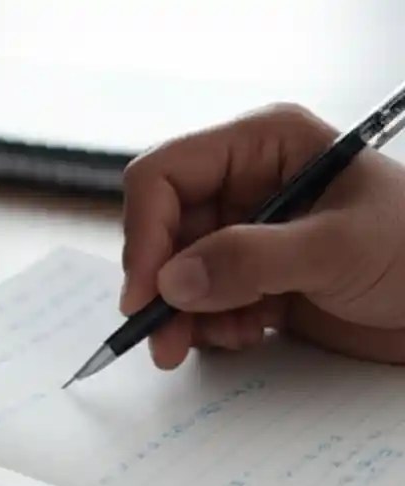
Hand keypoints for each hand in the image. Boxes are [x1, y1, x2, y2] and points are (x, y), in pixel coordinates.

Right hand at [120, 103, 404, 368]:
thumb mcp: (339, 247)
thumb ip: (252, 260)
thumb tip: (172, 283)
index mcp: (261, 145)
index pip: (164, 176)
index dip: (145, 232)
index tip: (145, 291)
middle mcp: (244, 183)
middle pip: (162, 230)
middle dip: (160, 286)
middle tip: (162, 339)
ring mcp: (247, 233)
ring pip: (175, 273)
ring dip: (185, 315)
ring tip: (221, 340)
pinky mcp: (254, 279)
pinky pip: (200, 302)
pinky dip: (210, 327)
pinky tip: (247, 336)